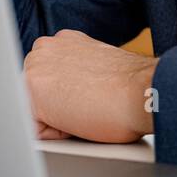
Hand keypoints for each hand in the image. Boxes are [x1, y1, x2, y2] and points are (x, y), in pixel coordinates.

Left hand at [24, 29, 157, 142]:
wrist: (145, 91)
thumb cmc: (133, 91)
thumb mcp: (99, 70)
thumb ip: (78, 74)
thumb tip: (71, 93)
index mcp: (64, 42)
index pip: (50, 84)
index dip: (70, 102)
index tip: (91, 101)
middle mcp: (46, 48)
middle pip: (35, 96)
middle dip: (56, 110)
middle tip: (88, 108)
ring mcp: (35, 65)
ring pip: (32, 110)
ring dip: (55, 120)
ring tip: (84, 113)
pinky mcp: (31, 88)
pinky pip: (32, 126)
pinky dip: (53, 133)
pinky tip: (78, 121)